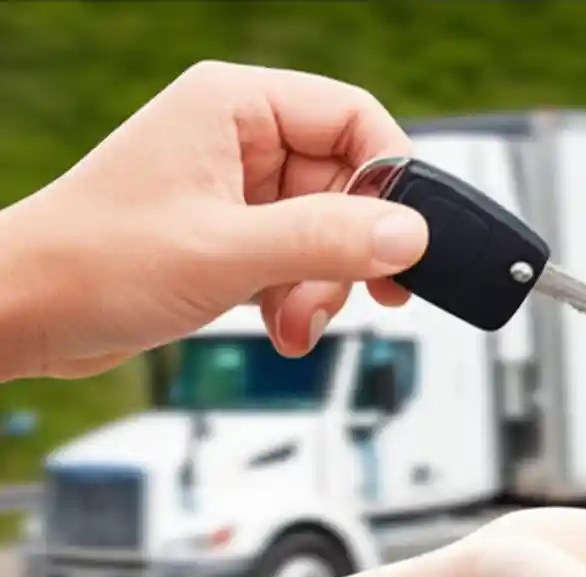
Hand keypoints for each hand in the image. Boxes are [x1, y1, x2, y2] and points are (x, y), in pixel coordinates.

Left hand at [0, 60, 426, 380]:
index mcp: (234, 105)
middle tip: (347, 295)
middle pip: (348, 184)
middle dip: (349, 251)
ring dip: (323, 284)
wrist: (23, 315)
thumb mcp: (226, 252)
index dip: (389, 176)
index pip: (353, 117)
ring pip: (329, 229)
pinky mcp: (233, 233)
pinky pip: (301, 257)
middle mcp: (240, 139)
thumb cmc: (91, 263)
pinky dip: (301, 296)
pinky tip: (282, 324)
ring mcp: (237, 188)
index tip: (404, 236)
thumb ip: (327, 240)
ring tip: (293, 320)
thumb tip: (410, 234)